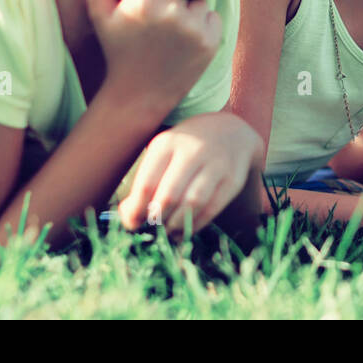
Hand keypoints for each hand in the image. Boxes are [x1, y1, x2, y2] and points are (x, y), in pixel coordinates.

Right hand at [81, 0, 221, 117]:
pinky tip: (183, 43)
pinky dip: (203, 25)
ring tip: (169, 33)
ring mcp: (194, 27)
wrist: (140, 94)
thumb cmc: (118, 49)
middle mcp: (171, 11)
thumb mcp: (100, 14)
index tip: (139, 12)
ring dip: (187, 11)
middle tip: (155, 25)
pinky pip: (212, 16)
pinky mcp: (212, 41)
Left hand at [117, 112, 263, 236]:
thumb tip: (130, 217)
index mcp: (168, 143)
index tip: (133, 223)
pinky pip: (212, 209)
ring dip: (177, 224)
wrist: (231, 130)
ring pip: (192, 204)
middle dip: (157, 219)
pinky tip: (186, 229)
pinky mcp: (233, 179)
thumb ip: (145, 182)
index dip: (137, 210)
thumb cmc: (187, 147)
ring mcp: (216, 164)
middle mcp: (193, 151)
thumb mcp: (163, 153)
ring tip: (168, 232)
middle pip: (169, 196)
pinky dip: (196, 225)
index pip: (146, 184)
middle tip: (152, 229)